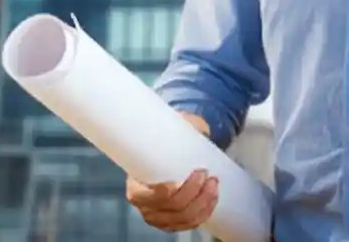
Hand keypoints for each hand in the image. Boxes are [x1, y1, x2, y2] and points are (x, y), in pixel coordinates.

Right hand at [125, 112, 218, 231]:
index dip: (169, 191)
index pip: (149, 196)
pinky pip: (188, 224)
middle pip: (172, 207)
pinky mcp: (171, 221)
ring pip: (183, 218)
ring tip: (213, 184)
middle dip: (194, 192)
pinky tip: (212, 199)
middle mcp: (144, 205)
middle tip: (206, 174)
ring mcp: (158, 216)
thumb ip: (183, 125)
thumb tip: (200, 128)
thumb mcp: (173, 129)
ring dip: (202, 202)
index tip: (192, 172)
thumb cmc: (168, 142)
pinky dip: (203, 213)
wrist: (169, 152)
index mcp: (135, 185)